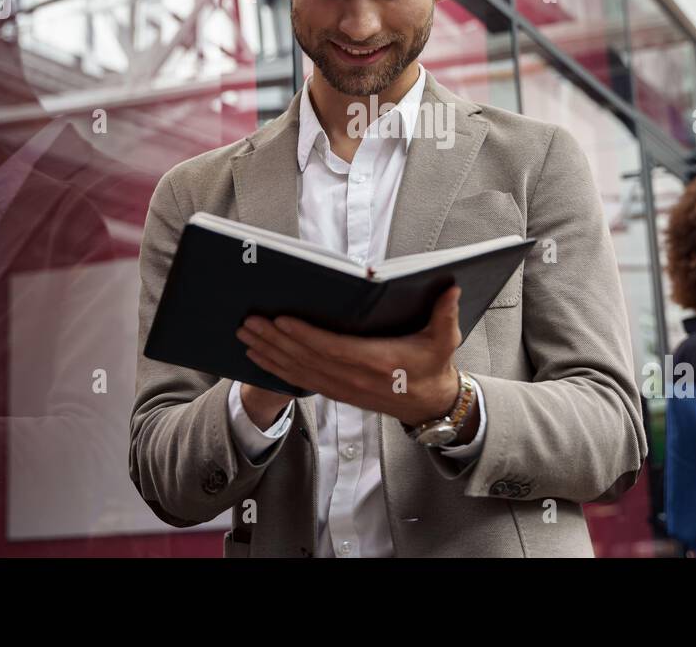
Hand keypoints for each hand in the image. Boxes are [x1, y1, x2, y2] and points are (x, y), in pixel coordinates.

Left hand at [236, 285, 464, 428]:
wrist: (430, 406)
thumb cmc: (434, 367)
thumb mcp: (445, 340)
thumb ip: (446, 314)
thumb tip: (451, 288)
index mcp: (378, 362)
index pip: (333, 348)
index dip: (305, 336)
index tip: (281, 320)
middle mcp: (356, 378)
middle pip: (307, 358)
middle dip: (274, 340)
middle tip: (249, 321)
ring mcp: (344, 388)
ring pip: (299, 371)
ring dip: (269, 353)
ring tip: (245, 335)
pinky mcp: (338, 392)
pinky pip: (302, 381)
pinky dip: (277, 369)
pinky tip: (259, 356)